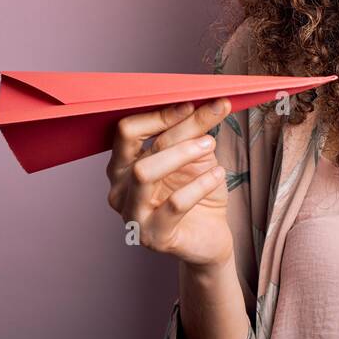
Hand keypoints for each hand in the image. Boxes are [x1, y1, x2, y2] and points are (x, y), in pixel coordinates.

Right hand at [105, 98, 235, 269]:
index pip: (126, 130)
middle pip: (135, 147)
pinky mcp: (153, 236)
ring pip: (144, 173)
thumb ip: (195, 131)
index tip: (191, 104)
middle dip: (174, 129)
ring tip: (210, 145)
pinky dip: (200, 184)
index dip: (158, 114)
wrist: (210, 235)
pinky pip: (174, 203)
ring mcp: (132, 214)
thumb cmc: (197, 192)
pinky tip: (218, 174)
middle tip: (208, 122)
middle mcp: (119, 188)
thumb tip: (214, 102)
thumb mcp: (197, 156)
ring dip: (182, 153)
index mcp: (123, 165)